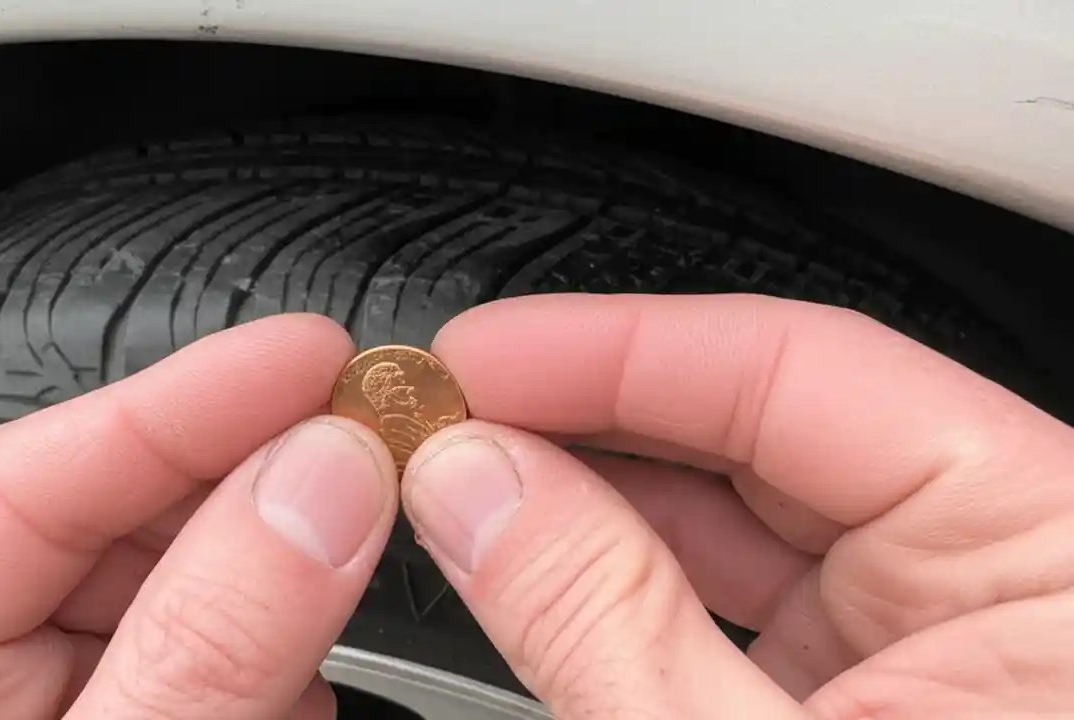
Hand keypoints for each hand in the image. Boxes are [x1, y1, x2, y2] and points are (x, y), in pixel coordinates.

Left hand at [0, 315, 397, 718]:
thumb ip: (200, 643)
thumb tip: (319, 486)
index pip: (28, 476)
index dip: (181, 399)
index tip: (309, 358)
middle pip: (120, 521)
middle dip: (252, 481)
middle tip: (366, 450)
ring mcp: (64, 714)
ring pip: (184, 590)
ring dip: (281, 578)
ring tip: (348, 572)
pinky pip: (216, 664)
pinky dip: (283, 657)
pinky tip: (308, 676)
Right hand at [404, 293, 1073, 718]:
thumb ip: (604, 617)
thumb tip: (477, 485)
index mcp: (1054, 562)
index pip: (806, 369)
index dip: (618, 347)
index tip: (483, 355)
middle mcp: (1012, 582)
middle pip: (768, 425)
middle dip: (589, 412)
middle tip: (454, 411)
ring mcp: (947, 636)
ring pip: (745, 511)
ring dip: (594, 492)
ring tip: (472, 479)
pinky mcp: (887, 689)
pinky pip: (745, 594)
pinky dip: (633, 577)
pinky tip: (541, 552)